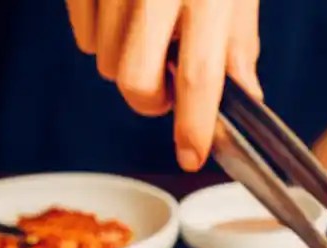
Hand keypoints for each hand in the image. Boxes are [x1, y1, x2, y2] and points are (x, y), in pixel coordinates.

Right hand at [65, 0, 262, 170]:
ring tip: (148, 32)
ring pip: (103, 61)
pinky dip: (100, 36)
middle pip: (134, 79)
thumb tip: (244, 93)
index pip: (200, 76)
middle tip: (166, 89)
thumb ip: (238, 40)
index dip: (195, 125)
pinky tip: (123, 12)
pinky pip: (81, 35)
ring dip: (126, 63)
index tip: (192, 154)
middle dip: (149, 98)